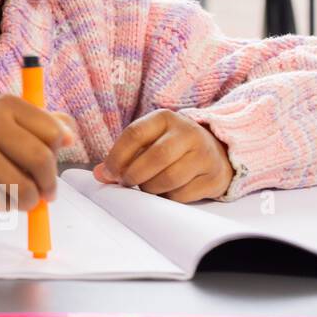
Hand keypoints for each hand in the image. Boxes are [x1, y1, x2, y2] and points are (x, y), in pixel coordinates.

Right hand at [0, 93, 76, 211]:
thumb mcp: (13, 124)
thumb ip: (47, 124)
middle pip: (41, 160)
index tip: (48, 166)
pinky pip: (1, 203)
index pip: (54, 133)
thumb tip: (71, 136)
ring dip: (27, 201)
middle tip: (45, 194)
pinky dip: (4, 206)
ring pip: (23, 188)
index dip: (57, 155)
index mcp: (5, 103)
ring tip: (17, 196)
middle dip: (48, 185)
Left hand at [95, 109, 233, 202]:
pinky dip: (168, 197)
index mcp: (164, 118)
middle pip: (155, 157)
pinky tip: (166, 190)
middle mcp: (188, 133)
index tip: (109, 172)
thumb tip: (100, 174)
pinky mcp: (214, 177)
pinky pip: (183, 194)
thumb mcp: (147, 141)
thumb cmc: (170, 147)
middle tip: (126, 183)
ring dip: (150, 188)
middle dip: (134, 175)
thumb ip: (122, 155)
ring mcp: (205, 155)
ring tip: (147, 185)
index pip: (134, 134)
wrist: (216, 152)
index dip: (117, 156)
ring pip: (170, 178)